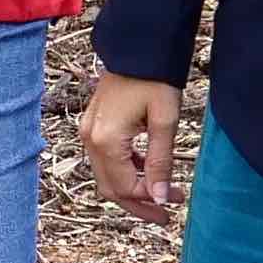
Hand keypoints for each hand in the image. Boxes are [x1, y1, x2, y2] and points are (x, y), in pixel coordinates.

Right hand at [79, 76, 185, 226]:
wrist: (138, 47)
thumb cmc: (154, 80)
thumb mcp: (164, 122)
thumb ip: (160, 162)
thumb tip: (160, 198)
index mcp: (106, 140)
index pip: (125, 186)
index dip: (150, 199)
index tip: (174, 202)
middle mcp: (90, 138)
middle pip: (110, 187)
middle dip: (137, 203)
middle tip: (165, 214)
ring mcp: (88, 131)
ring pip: (106, 175)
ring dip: (132, 187)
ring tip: (161, 194)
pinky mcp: (93, 124)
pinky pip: (104, 158)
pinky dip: (125, 169)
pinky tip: (147, 169)